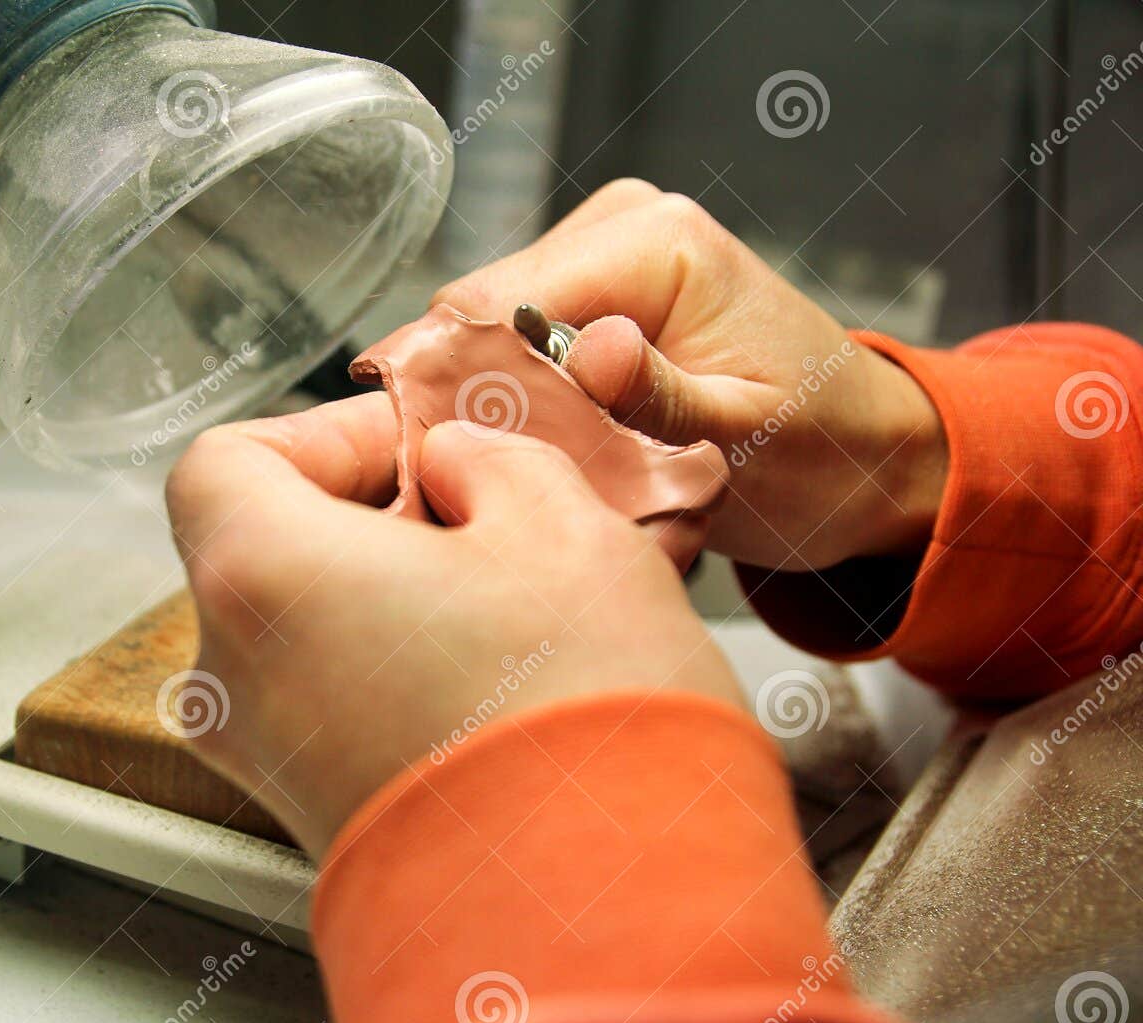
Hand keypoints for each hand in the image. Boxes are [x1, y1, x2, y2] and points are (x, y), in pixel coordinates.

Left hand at [164, 393, 743, 858]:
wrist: (603, 930)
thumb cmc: (578, 730)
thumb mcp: (562, 525)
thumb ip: (491, 459)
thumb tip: (462, 469)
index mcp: (260, 578)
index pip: (229, 461)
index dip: (326, 434)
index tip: (413, 447)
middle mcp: (236, 680)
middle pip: (271, 550)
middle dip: (377, 520)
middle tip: (482, 515)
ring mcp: (270, 763)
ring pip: (311, 634)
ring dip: (397, 598)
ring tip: (510, 599)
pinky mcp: (320, 822)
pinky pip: (339, 709)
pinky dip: (400, 673)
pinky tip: (500, 675)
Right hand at [433, 179, 948, 571]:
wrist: (868, 455)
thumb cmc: (822, 452)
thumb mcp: (745, 441)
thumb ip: (662, 398)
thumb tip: (592, 352)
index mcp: (657, 241)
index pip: (495, 304)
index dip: (469, 388)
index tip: (471, 467)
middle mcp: (621, 226)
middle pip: (478, 318)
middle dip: (488, 403)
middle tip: (524, 483)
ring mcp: (601, 256)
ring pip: (487, 338)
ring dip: (507, 410)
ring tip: (557, 470)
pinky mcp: (593, 295)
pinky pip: (515, 350)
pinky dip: (528, 406)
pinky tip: (567, 448)